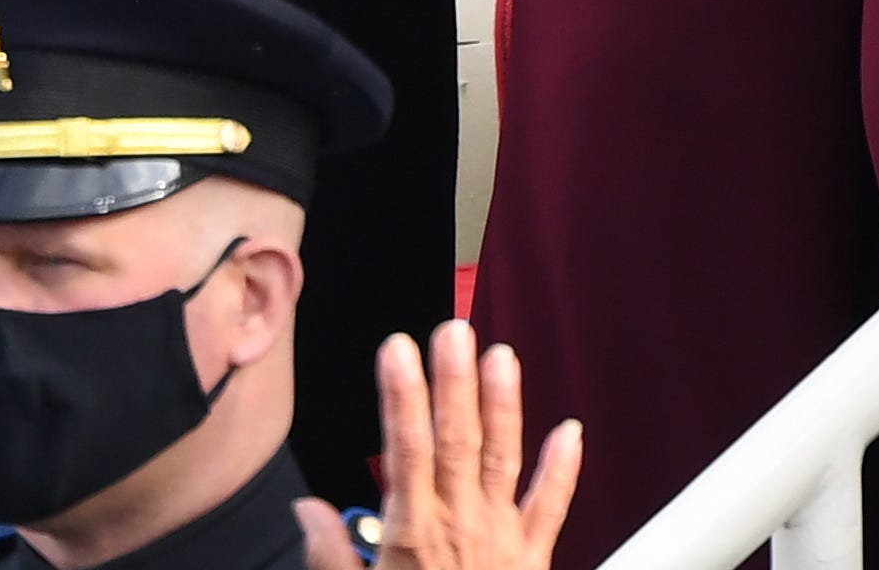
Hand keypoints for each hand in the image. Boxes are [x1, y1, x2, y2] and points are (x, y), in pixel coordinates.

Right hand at [295, 323, 576, 569]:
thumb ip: (331, 555)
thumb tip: (307, 508)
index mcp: (413, 537)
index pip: (407, 451)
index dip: (403, 398)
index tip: (397, 350)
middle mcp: (460, 528)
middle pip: (457, 443)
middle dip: (453, 384)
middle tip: (453, 331)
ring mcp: (501, 540)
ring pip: (503, 461)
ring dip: (504, 406)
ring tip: (502, 356)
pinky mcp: (532, 559)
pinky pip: (550, 510)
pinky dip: (562, 471)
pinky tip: (571, 432)